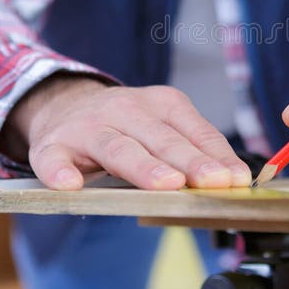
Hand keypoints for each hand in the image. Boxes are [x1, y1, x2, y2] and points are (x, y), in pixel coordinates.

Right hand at [0, 74, 251, 190]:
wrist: (64, 107)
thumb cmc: (126, 126)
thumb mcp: (163, 127)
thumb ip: (194, 151)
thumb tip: (235, 181)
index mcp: (161, 104)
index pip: (195, 131)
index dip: (217, 156)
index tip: (237, 178)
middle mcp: (125, 109)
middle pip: (162, 139)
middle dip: (190, 162)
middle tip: (213, 183)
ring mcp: (87, 127)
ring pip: (118, 148)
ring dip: (143, 167)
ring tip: (166, 185)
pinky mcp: (51, 147)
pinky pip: (54, 160)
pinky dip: (60, 171)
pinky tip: (70, 184)